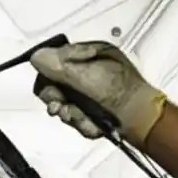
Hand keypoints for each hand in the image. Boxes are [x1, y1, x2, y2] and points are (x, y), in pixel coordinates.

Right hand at [29, 41, 166, 146]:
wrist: (142, 119)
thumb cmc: (123, 92)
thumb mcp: (89, 77)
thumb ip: (61, 68)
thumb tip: (36, 56)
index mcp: (88, 54)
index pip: (53, 60)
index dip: (48, 77)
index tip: (53, 91)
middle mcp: (86, 70)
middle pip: (53, 84)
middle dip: (56, 99)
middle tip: (61, 108)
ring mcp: (87, 91)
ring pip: (62, 103)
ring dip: (68, 114)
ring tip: (79, 117)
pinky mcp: (90, 108)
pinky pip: (73, 116)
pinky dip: (80, 123)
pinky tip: (91, 123)